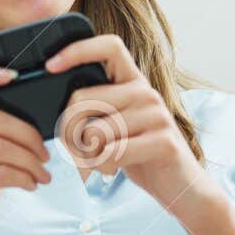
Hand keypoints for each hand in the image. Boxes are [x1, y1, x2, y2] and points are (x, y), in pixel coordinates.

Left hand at [46, 33, 217, 225]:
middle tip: (77, 148)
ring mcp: (157, 115)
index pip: (109, 46)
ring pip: (93, 131)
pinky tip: (114, 169)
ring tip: (101, 161)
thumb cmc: (140, 155)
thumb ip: (96, 109)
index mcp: (134, 82)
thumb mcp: (116, 125)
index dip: (77, 50)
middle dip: (68, 130)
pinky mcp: (163, 141)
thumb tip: (62, 107)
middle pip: (81, 98)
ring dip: (87, 155)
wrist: (182, 188)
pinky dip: (103, 167)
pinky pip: (111, 152)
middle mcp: (146, 93)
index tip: (51, 66)